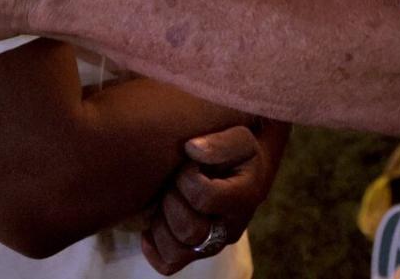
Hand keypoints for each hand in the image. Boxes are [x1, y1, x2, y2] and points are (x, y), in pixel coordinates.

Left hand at [142, 124, 281, 274]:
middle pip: (191, 231)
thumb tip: (192, 149)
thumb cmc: (238, 150)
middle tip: (175, 180)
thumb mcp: (240, 137)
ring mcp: (213, 244)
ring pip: (177, 253)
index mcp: (245, 198)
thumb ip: (220, 142)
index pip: (205, 198)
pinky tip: (154, 221)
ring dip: (161, 224)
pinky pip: (168, 263)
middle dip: (172, 201)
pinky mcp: (196, 252)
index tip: (189, 160)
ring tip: (166, 200)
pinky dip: (153, 245)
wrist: (244, 167)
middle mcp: (231, 228)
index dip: (187, 177)